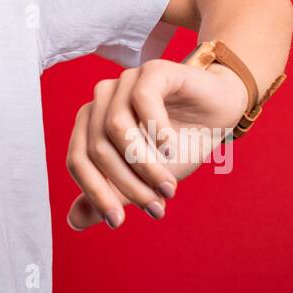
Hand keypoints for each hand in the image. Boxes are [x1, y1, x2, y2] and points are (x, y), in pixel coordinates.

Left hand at [64, 58, 249, 230]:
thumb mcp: (143, 179)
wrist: (219, 116)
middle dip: (127, 185)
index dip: (94, 193)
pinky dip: (155, 130)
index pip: (77, 160)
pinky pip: (142, 101)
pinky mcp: (152, 70)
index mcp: (91, 123)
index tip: (117, 222)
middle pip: (98, 148)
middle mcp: (102, 100)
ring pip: (117, 128)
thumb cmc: (178, 146)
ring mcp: (125, 81)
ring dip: (144, 165)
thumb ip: (110, 195)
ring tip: (168, 186)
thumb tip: (73, 222)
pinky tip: (170, 148)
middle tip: (156, 207)